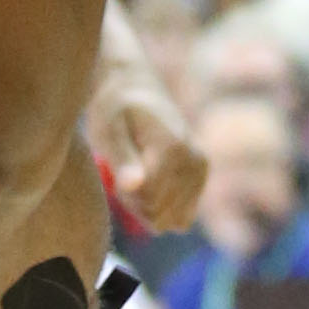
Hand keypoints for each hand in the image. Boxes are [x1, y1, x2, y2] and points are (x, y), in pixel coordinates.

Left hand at [89, 77, 207, 234]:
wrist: (133, 88)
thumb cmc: (113, 109)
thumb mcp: (107, 131)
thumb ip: (122, 159)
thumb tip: (134, 185)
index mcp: (173, 149)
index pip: (148, 202)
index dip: (125, 194)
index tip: (116, 170)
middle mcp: (195, 161)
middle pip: (159, 215)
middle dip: (136, 203)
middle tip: (123, 171)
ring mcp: (201, 170)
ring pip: (170, 220)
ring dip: (147, 206)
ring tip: (135, 175)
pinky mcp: (201, 176)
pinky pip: (182, 218)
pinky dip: (162, 208)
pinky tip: (150, 184)